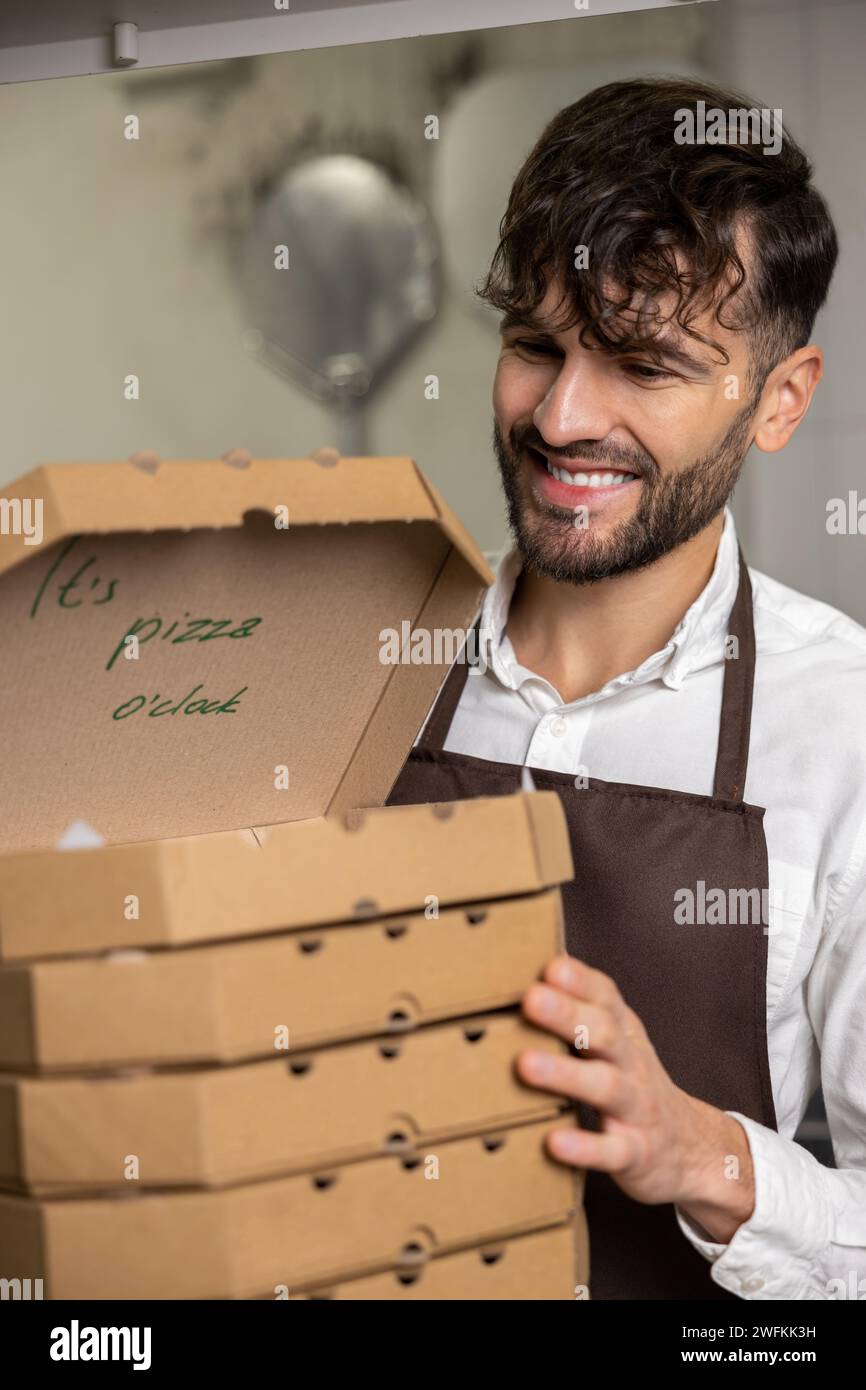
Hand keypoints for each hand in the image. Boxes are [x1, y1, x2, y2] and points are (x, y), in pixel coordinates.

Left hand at [518, 954, 755, 1241]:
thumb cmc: (633, 1083)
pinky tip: (554, 1142)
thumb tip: (536, 965)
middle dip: (567, 1015)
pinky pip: (612, 1150)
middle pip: (604, 1034)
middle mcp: (632, 1064)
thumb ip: (580, 1008)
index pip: (606, 998)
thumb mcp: (615, 1041)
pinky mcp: (635, 1153)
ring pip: (606, 1087)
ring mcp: (636, 1109)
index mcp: (624, 1033)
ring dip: (566, 1074)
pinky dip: (584, 1147)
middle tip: (531, 999)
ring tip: (525, 1064)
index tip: (551, 966)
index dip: (581, 980)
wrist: (690, 1146)